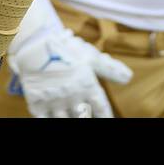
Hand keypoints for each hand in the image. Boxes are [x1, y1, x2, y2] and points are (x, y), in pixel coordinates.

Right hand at [9, 22, 132, 118]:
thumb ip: (109, 68)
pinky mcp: (38, 103)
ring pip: (66, 121)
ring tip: (72, 118)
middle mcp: (73, 97)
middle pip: (84, 118)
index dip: (105, 116)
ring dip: (70, 121)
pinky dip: (51, 122)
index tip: (106, 119)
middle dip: (86, 119)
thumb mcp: (89, 55)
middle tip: (86, 117)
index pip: (101, 109)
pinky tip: (54, 121)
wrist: (34, 42)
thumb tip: (129, 77)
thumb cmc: (65, 47)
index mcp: (88, 85)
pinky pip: (46, 121)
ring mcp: (55, 102)